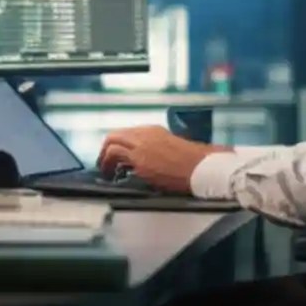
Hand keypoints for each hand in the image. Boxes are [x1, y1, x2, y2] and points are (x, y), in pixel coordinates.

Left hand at [97, 125, 224, 193]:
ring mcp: (141, 146)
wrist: (201, 167)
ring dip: (104, 156)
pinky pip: (115, 156)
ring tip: (104, 169)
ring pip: (111, 142)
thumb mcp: (175, 146)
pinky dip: (108, 164)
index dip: (120, 144)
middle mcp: (145, 135)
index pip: (129, 133)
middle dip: (106, 147)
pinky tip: (109, 174)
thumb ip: (160, 148)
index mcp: (154, 131)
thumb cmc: (195, 160)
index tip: (117, 154)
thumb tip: (154, 158)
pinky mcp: (139, 161)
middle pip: (116, 135)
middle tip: (104, 160)